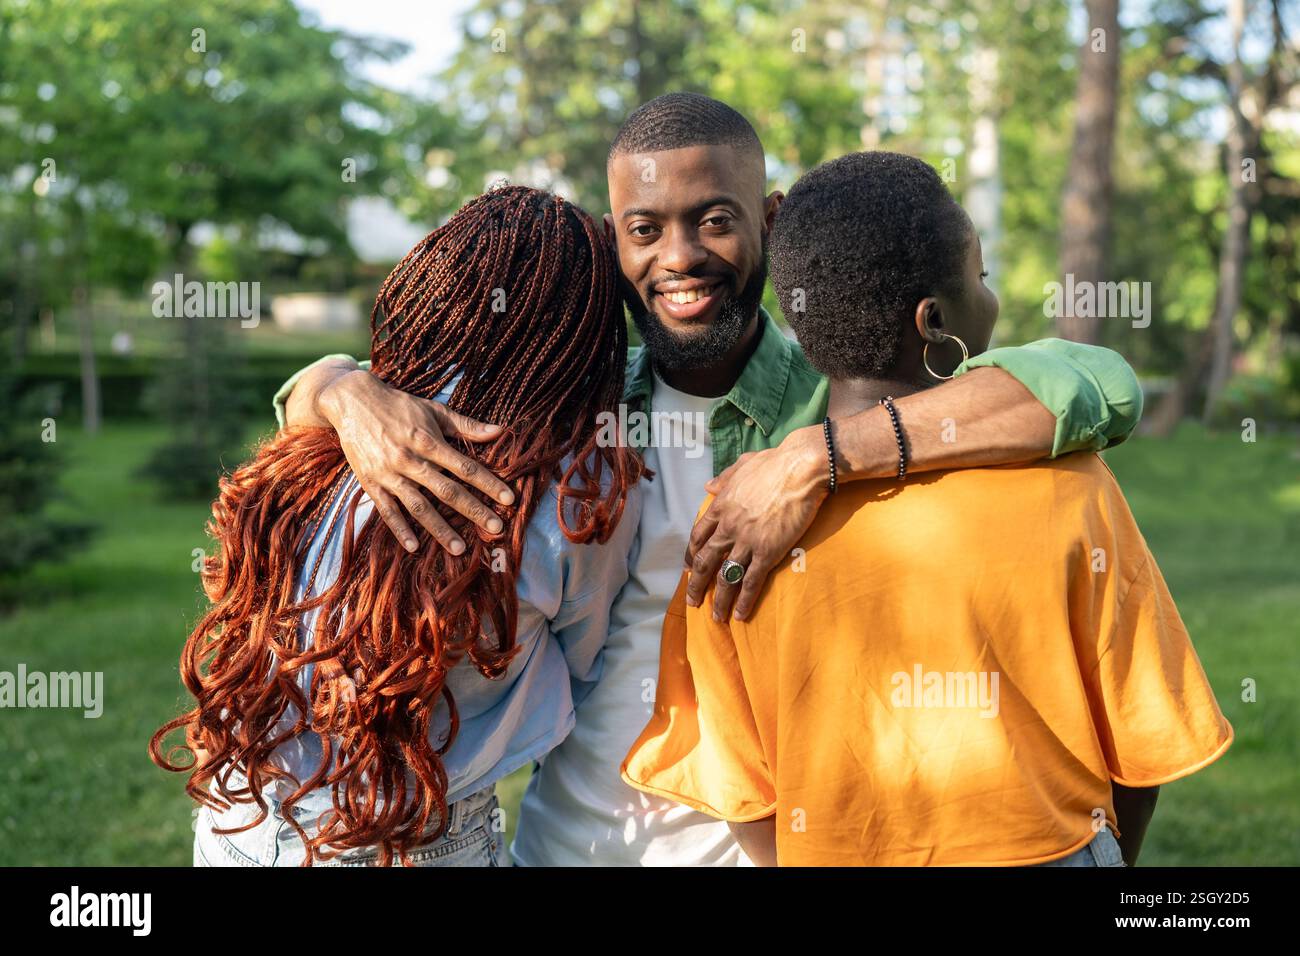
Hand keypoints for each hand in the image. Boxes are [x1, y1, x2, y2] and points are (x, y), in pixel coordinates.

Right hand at [319, 369, 515, 553]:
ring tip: (459, 548)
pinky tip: (414, 546)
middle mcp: (410, 461)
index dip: (488, 483)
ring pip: (419, 507)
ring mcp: (389, 474)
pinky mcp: (371, 483)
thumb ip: (466, 425)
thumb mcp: (433, 410)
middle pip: (447, 491)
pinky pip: (387, 511)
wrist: (352, 401)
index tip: (509, 499)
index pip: (465, 467)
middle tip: (496, 529)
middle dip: (474, 511)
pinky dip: (400, 529)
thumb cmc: (398, 405)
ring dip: (440, 529)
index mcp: (428, 441)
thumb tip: (500, 431)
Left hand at [683, 427, 826, 620]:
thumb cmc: (776, 463)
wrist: (801, 468)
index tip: (689, 568)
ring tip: (714, 617)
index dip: (691, 555)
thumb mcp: (742, 464)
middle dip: (696, 585)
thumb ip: (724, 478)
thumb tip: (707, 486)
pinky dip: (744, 600)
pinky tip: (739, 615)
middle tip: (692, 601)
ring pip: (725, 577)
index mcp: (721, 506)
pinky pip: (751, 582)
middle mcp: (728, 527)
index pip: (698, 536)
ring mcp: (747, 541)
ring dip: (718, 600)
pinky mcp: (768, 552)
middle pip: (705, 562)